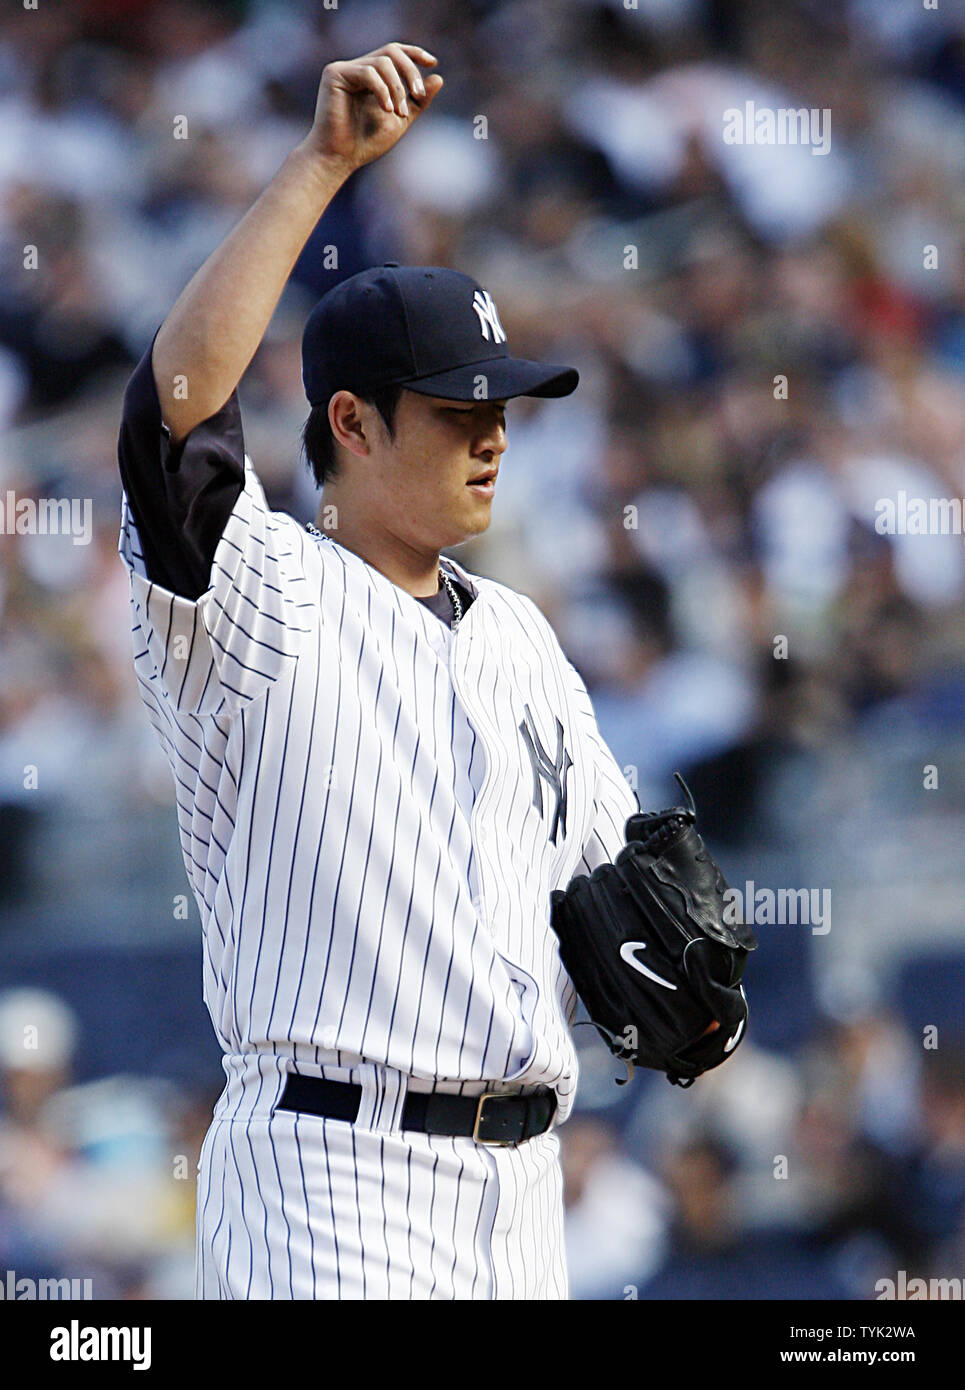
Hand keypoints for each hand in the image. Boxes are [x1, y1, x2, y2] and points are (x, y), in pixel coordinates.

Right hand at [306, 43, 442, 173]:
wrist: (341, 158)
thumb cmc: (367, 143)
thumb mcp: (402, 119)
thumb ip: (419, 100)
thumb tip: (439, 77)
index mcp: (372, 76)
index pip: (395, 53)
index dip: (414, 53)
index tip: (433, 63)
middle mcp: (357, 68)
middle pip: (391, 52)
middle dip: (410, 72)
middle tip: (418, 95)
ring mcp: (344, 69)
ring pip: (383, 63)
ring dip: (398, 88)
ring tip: (400, 113)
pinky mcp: (334, 74)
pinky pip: (368, 72)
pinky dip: (382, 90)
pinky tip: (386, 109)